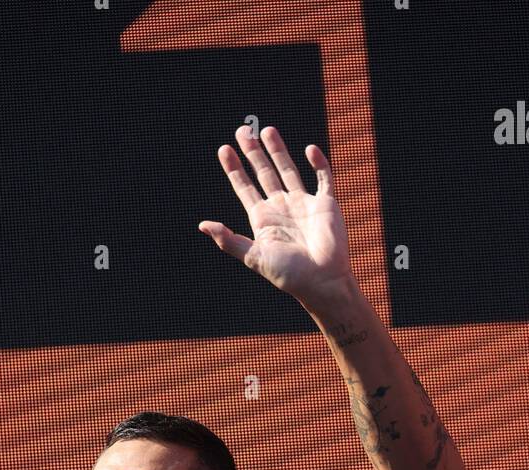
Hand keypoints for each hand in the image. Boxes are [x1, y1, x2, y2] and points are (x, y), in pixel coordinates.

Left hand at [199, 125, 355, 308]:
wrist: (322, 281)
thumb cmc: (288, 274)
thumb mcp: (253, 256)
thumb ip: (229, 240)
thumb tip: (202, 225)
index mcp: (263, 219)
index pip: (244, 188)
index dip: (234, 169)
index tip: (223, 149)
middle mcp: (282, 208)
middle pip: (264, 173)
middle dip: (253, 153)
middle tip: (242, 131)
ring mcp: (304, 204)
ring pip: (288, 170)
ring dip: (278, 150)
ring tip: (266, 130)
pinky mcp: (326, 204)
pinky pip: (323, 178)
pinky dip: (318, 162)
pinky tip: (309, 149)